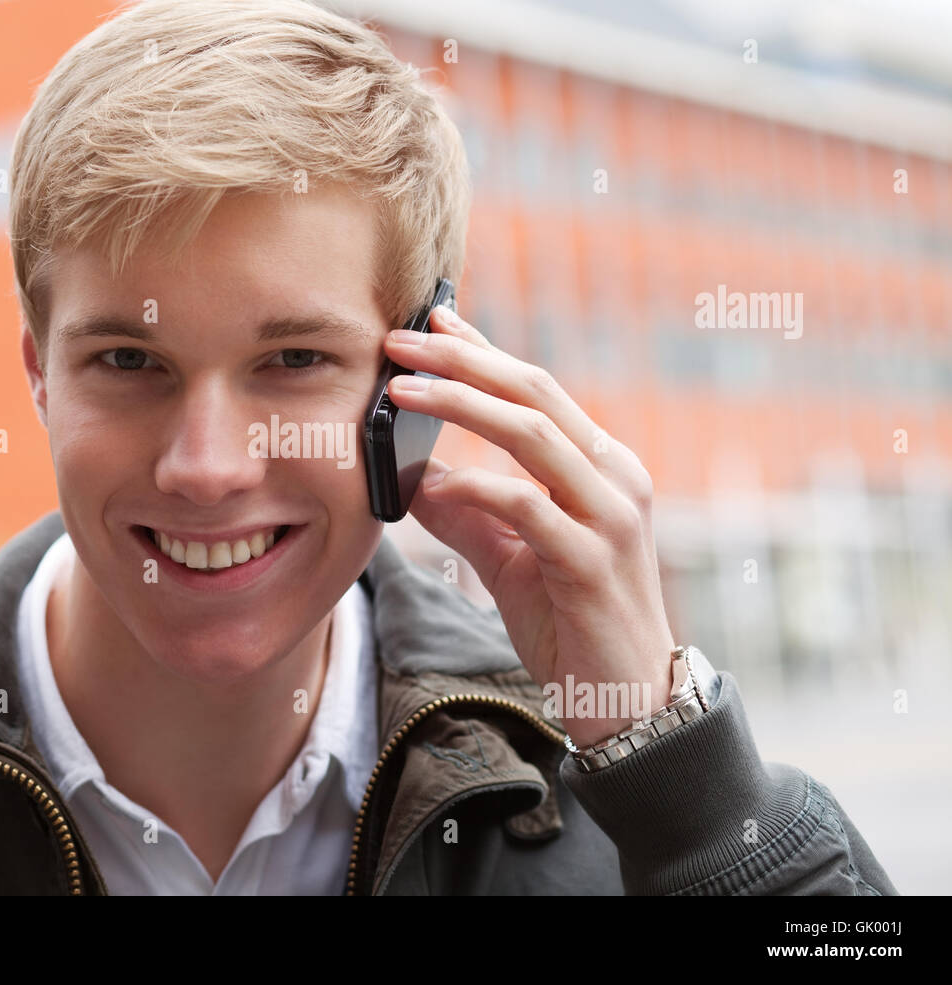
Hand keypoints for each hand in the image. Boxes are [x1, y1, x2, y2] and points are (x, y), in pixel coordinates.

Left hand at [383, 304, 675, 747]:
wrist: (627, 702)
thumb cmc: (573, 623)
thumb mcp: (509, 559)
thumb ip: (466, 515)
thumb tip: (411, 477)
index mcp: (598, 466)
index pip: (535, 391)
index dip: (482, 353)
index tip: (432, 323)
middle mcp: (613, 476)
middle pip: (533, 393)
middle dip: (462, 361)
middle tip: (400, 341)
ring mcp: (610, 516)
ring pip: (534, 434)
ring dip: (462, 404)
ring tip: (402, 391)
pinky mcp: (593, 562)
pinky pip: (528, 507)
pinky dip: (477, 487)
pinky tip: (434, 483)